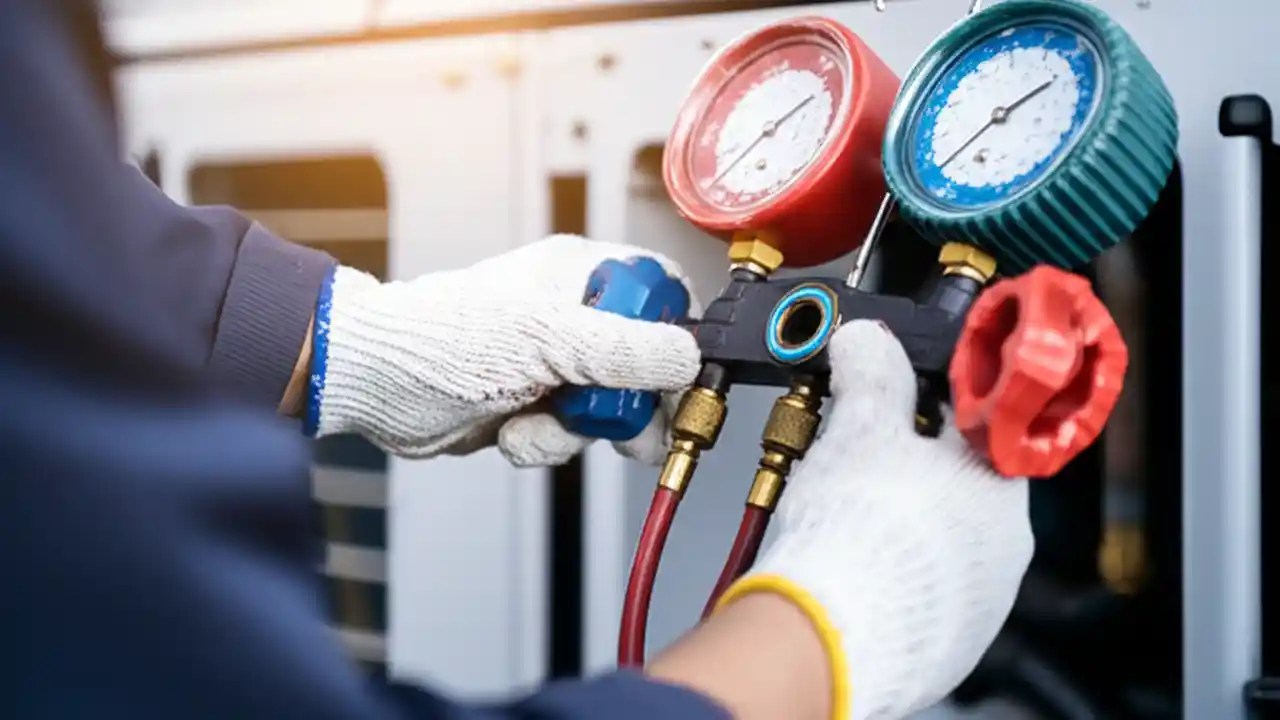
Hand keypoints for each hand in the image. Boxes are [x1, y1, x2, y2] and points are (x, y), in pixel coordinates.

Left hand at [311, 234, 700, 464]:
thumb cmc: (440, 338)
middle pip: (647, 363)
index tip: (668, 371)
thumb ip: (621, 348)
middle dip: (630, 404)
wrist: (374, 385)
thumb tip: (687, 356)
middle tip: (616, 424)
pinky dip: (546, 445)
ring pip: (612, 410)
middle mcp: (575, 318)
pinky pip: (573, 436)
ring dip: (579, 432)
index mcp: (581, 277)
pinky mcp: (536, 406)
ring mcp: (556, 365)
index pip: (659, 290)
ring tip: (537, 426)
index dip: (674, 331)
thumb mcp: (544, 339)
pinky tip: (512, 433)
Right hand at [717, 320, 1033, 718]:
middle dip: (910, 468)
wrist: (827, 637)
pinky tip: (851, 569)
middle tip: (858, 458)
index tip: (902, 397)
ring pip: (941, 544)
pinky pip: (923, 595)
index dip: (934, 404)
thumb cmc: (856, 535)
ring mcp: (979, 603)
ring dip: (902, 526)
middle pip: (958, 486)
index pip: (981, 423)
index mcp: (999, 484)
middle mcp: (1004, 548)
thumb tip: (867, 340)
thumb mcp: (860, 426)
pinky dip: (891, 578)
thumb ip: (871, 373)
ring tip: (845, 519)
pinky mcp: (947, 647)